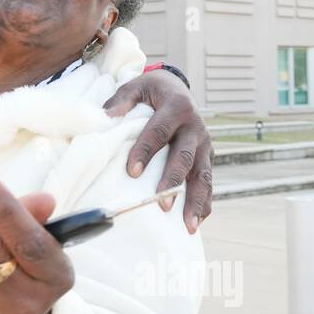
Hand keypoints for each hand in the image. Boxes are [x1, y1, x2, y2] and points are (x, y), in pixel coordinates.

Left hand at [103, 69, 213, 233]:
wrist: (179, 88)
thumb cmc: (152, 92)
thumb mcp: (136, 86)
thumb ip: (121, 99)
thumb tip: (105, 117)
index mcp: (177, 107)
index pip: (159, 132)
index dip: (146, 151)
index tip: (132, 172)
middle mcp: (195, 127)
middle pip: (185, 157)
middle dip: (173, 182)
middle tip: (162, 204)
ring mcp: (205, 144)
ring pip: (203, 175)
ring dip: (196, 201)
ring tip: (188, 226)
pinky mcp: (208, 157)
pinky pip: (208, 182)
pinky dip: (205, 202)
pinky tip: (197, 222)